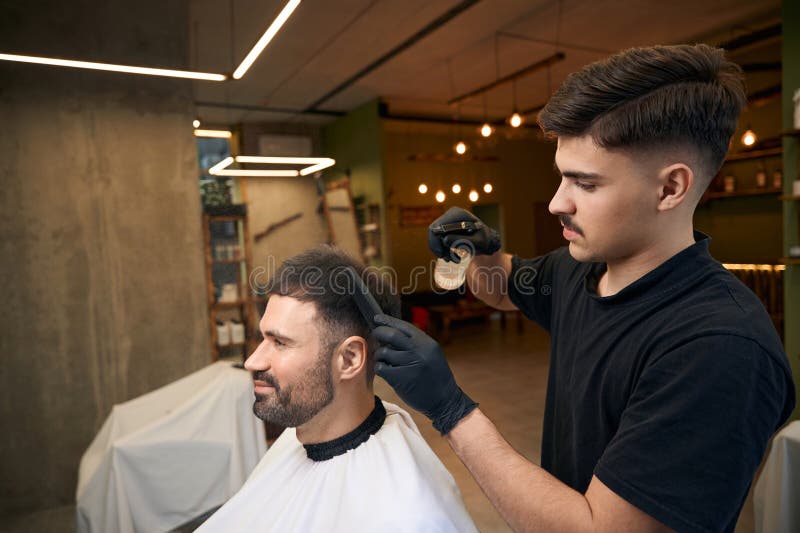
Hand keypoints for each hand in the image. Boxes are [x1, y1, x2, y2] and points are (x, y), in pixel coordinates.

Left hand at [373, 314, 476, 434]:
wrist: (445, 400)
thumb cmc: (435, 376)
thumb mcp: (431, 354)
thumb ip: (415, 343)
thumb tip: (391, 331)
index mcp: (427, 343)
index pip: (404, 326)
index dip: (388, 321)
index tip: (377, 318)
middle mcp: (419, 351)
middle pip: (391, 335)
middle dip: (379, 333)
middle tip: (375, 334)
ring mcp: (410, 365)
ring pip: (383, 353)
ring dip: (380, 356)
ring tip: (385, 361)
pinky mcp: (400, 379)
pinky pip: (381, 368)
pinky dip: (380, 369)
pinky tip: (386, 371)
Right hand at [428, 207, 500, 262]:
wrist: (487, 241)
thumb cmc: (485, 240)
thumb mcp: (477, 242)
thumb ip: (462, 240)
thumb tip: (444, 240)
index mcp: (458, 215)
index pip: (438, 226)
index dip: (435, 241)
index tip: (441, 254)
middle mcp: (451, 215)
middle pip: (434, 231)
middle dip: (439, 247)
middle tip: (448, 259)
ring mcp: (447, 221)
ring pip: (435, 237)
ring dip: (442, 251)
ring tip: (454, 259)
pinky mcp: (446, 229)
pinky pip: (438, 240)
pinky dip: (443, 250)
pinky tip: (452, 257)